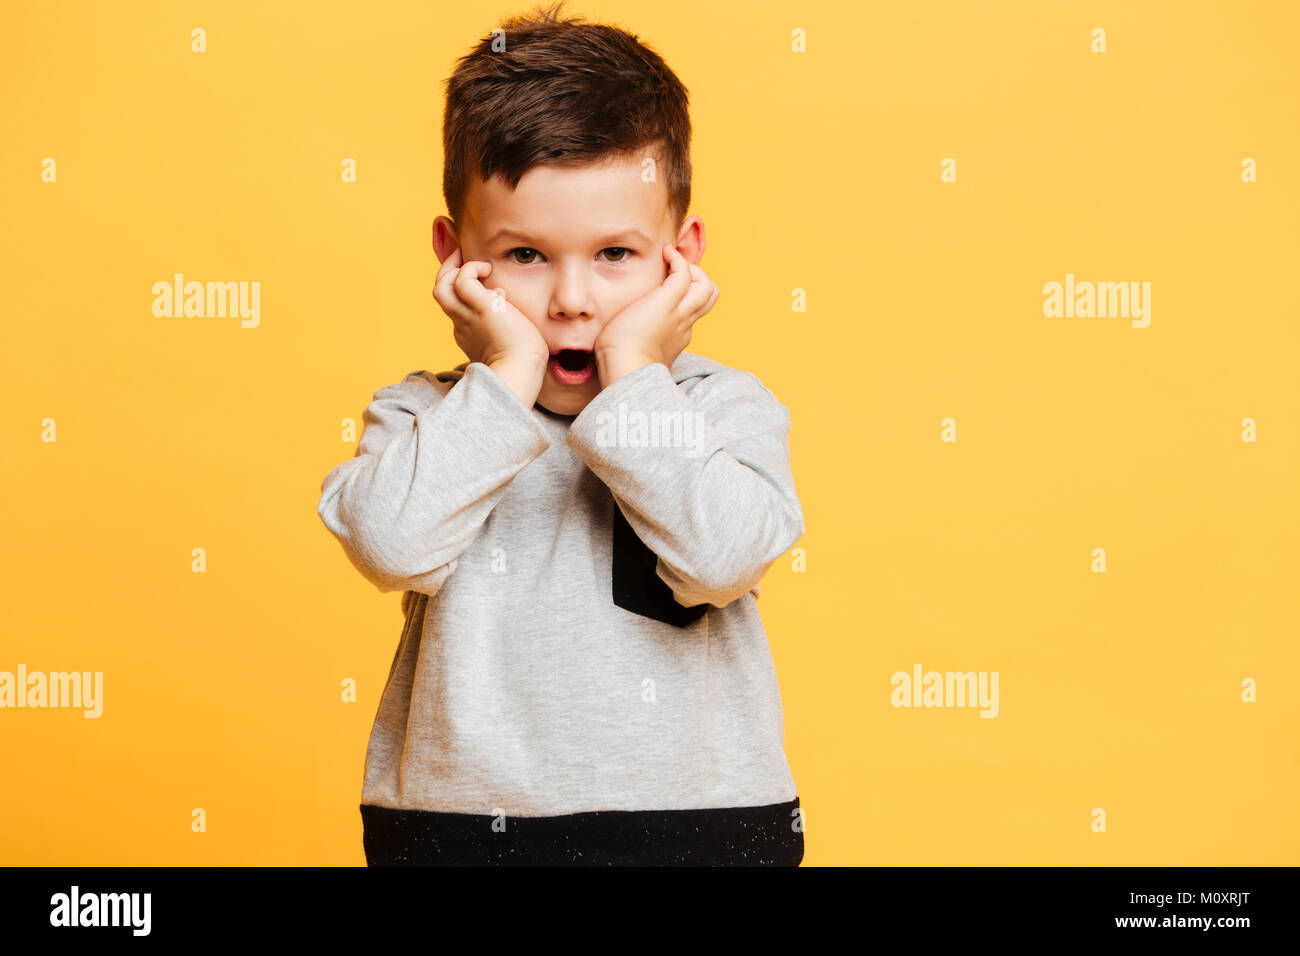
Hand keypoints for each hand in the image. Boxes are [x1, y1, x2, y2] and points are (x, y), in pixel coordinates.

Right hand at [432, 247, 548, 371]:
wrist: (521, 371)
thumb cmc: (525, 362)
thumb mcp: (512, 340)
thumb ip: (507, 324)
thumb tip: (508, 303)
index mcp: (469, 334)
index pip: (457, 306)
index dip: (462, 291)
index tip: (480, 280)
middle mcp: (462, 324)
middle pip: (441, 294)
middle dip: (448, 272)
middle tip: (463, 258)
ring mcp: (467, 316)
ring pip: (441, 286)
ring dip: (452, 268)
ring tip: (470, 259)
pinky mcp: (478, 308)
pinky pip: (461, 280)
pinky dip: (470, 269)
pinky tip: (488, 268)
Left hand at [593, 244, 718, 384]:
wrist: (625, 370)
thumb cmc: (619, 366)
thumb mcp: (631, 351)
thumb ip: (630, 341)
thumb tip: (612, 338)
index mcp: (676, 336)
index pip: (690, 311)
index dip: (684, 296)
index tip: (663, 289)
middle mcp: (683, 324)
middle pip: (709, 298)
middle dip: (697, 280)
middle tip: (673, 273)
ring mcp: (679, 312)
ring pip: (707, 287)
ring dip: (693, 270)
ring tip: (670, 263)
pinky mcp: (669, 301)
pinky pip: (684, 273)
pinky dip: (678, 259)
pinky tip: (664, 253)